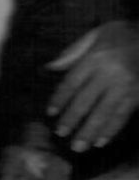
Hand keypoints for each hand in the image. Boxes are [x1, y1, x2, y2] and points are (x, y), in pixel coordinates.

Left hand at [46, 20, 138, 151]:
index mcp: (94, 58)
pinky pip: (122, 116)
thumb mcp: (94, 34)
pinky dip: (112, 130)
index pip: (72, 82)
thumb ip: (72, 53)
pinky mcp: (137, 96)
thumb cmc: (120, 34)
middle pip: (86, 101)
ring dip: (90, 131)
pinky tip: (101, 142)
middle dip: (72, 119)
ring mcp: (125, 86)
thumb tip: (50, 67)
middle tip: (61, 134)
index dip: (60, 99)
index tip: (51, 113)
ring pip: (104, 113)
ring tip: (79, 146)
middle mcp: (109, 74)